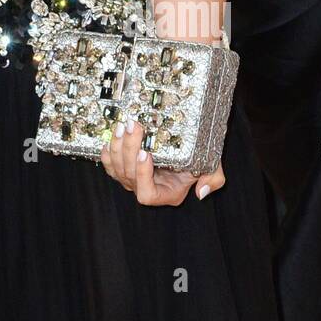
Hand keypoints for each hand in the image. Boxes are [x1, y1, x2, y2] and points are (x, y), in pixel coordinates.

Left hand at [99, 116, 225, 205]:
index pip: (147, 193)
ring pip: (117, 169)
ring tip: (122, 127)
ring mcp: (134, 179)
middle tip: (132, 127)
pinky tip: (110, 139)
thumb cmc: (197, 159)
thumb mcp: (212, 167)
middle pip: (129, 175)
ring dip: (117, 147)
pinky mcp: (124, 169)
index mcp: (166, 193)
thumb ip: (213, 180)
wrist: (186, 147)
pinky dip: (107, 153)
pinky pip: (109, 166)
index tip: (146, 153)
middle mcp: (147, 189)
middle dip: (128, 150)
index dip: (142, 174)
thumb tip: (201, 192)